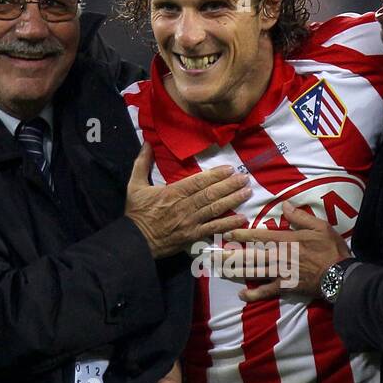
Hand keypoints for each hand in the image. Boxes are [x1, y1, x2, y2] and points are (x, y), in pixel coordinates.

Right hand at [125, 144, 249, 257]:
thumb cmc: (136, 212)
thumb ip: (142, 163)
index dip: (215, 175)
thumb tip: (147, 142)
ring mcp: (190, 222)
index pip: (198, 182)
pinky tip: (242, 218)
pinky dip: (228, 224)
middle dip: (229, 185)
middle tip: (244, 178)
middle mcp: (184, 206)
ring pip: (215, 209)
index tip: (229, 169)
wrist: (135, 240)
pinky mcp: (193, 236)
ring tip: (247, 192)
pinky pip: (213, 229)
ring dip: (232, 200)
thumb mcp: (135, 185)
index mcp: (172, 192)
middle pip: (210, 194)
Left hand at [226, 201, 349, 301]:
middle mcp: (278, 256)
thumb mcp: (320, 226)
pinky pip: (266, 292)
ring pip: (253, 272)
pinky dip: (254, 294)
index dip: (242, 234)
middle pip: (249, 255)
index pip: (259, 236)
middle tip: (214, 254)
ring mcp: (279, 273)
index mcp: (285, 240)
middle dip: (231, 254)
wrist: (339, 276)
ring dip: (235, 271)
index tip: (227, 233)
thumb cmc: (331, 249)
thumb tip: (285, 205)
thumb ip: (300, 217)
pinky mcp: (284, 287)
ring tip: (221, 270)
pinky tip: (242, 295)